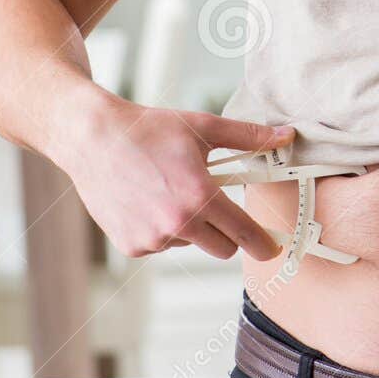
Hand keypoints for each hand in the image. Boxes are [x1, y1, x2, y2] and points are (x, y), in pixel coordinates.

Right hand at [64, 97, 292, 262]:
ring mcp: (153, 238)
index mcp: (199, 195)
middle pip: (223, 248)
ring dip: (189, 225)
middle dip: (226, 230)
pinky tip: (146, 201)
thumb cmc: (148, 130)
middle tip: (214, 203)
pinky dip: (161, 229)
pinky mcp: (132, 246)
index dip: (263, 244)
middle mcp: (177, 223)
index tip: (272, 250)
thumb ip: (249, 136)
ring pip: (190, 242)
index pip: (244, 232)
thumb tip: (285, 136)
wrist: (93, 139)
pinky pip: (162, 244)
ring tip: (168, 191)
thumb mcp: (202, 127)